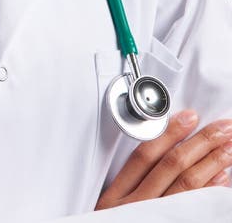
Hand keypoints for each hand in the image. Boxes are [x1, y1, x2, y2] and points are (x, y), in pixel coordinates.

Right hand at [96, 110, 231, 209]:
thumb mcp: (109, 212)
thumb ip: (129, 186)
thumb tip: (165, 154)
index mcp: (117, 198)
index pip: (145, 156)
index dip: (168, 133)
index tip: (189, 116)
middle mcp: (136, 208)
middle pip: (171, 166)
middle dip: (200, 143)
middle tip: (223, 127)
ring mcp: (154, 220)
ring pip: (187, 185)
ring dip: (212, 162)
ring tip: (229, 146)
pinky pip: (195, 210)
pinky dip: (211, 192)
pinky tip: (224, 179)